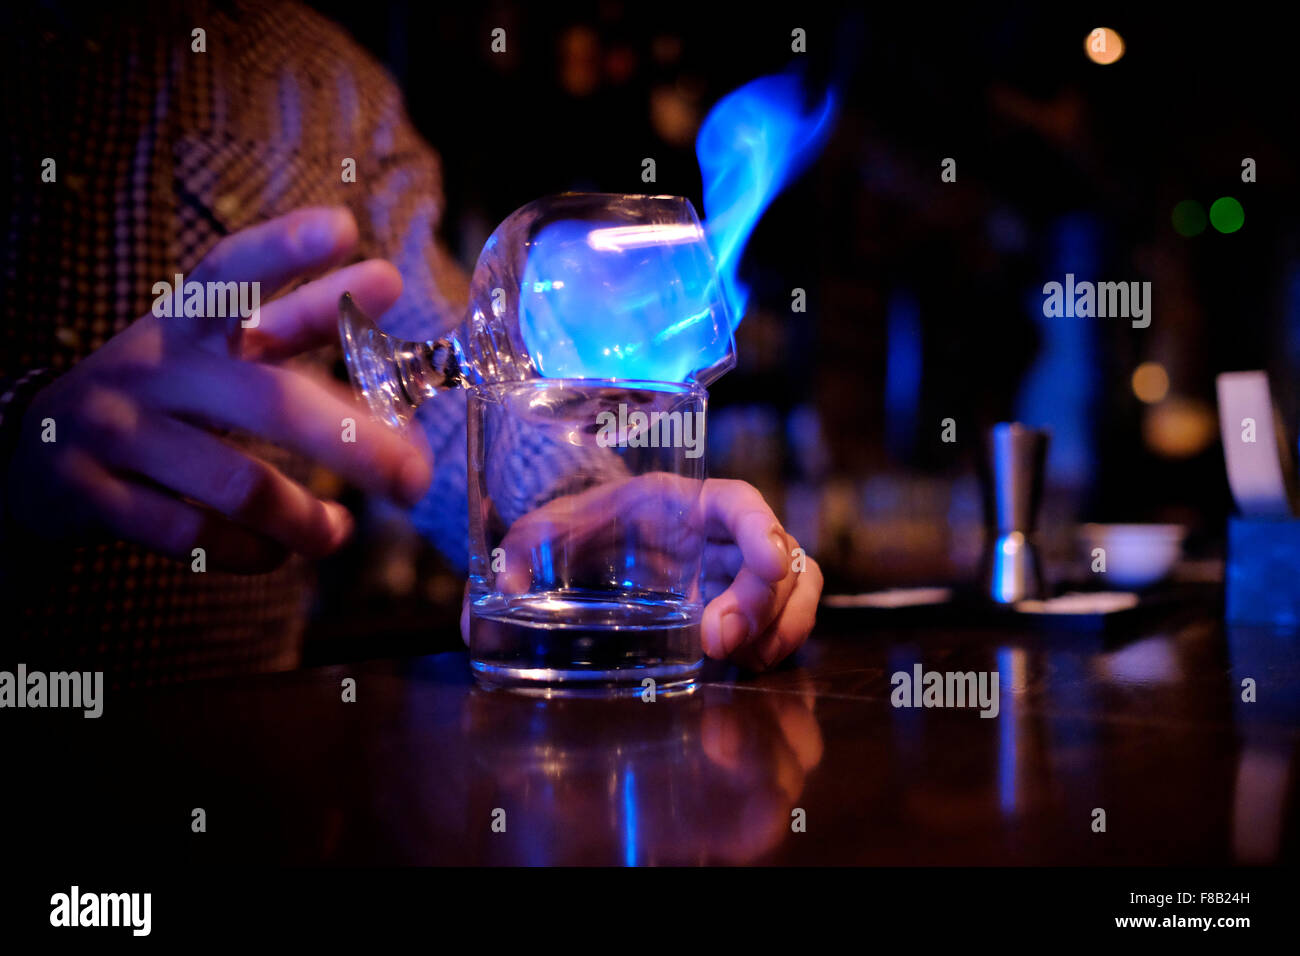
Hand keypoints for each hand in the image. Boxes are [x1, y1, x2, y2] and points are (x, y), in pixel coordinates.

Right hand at [5, 207, 431, 570]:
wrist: (41, 453)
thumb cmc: (167, 397)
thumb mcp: (217, 351)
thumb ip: (298, 328)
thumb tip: (391, 309)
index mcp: (189, 319)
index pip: (235, 271)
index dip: (287, 249)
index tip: (345, 230)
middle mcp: (154, 365)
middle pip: (274, 401)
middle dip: (357, 445)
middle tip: (416, 478)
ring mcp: (119, 430)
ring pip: (242, 484)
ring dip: (308, 520)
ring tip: (339, 532)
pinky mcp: (95, 494)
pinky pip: (195, 534)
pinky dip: (254, 550)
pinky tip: (278, 550)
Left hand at [459, 475, 821, 669]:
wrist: (601, 543)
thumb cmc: (584, 528)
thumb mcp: (548, 534)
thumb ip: (519, 557)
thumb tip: (480, 606)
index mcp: (682, 504)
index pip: (739, 503)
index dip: (763, 530)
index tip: (771, 564)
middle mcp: (722, 537)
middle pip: (784, 559)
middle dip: (765, 606)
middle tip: (719, 644)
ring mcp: (740, 573)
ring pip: (800, 592)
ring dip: (781, 631)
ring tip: (740, 662)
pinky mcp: (745, 608)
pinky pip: (786, 624)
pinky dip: (776, 648)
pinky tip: (742, 668)